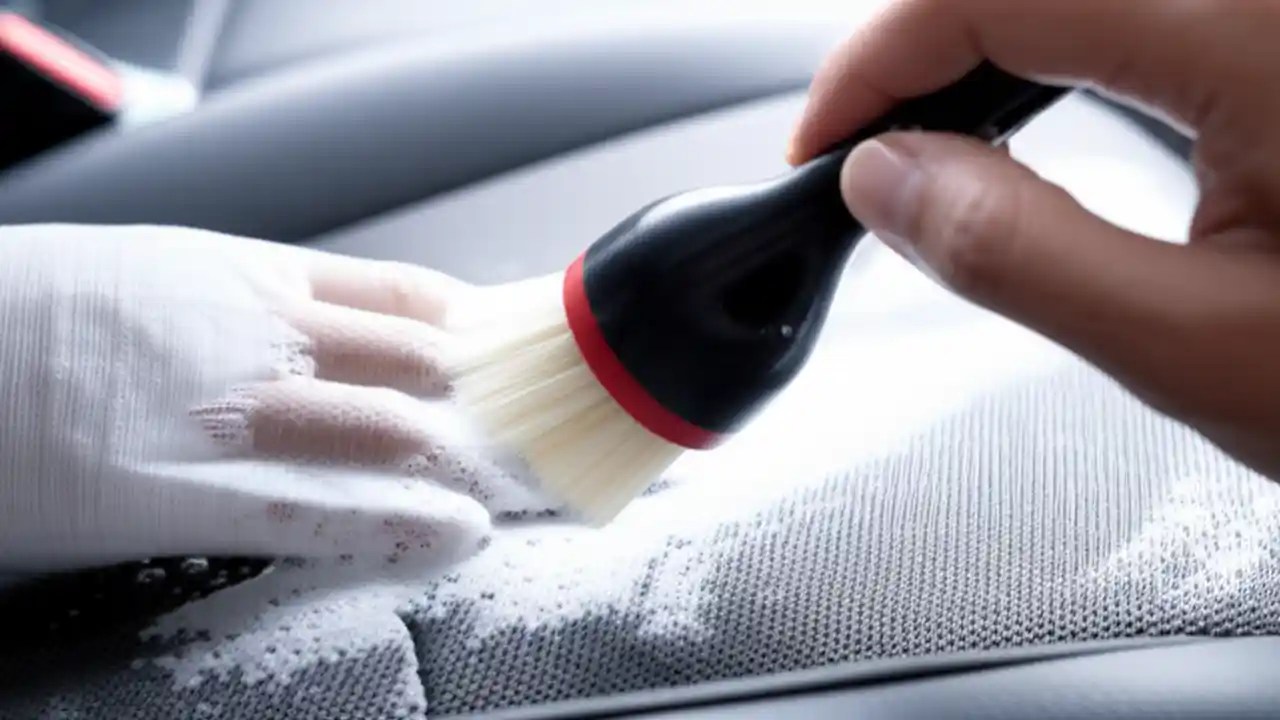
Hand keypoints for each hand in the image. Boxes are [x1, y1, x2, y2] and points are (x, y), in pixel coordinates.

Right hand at [0, 224, 547, 571]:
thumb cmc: (34, 314)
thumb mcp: (159, 272)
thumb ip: (251, 301)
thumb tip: (331, 331)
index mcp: (248, 272)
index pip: (407, 297)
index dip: (483, 331)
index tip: (529, 358)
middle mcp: (258, 330)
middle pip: (423, 362)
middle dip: (496, 403)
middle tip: (548, 435)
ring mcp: (228, 409)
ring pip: (392, 429)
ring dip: (469, 463)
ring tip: (518, 492)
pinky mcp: (179, 489)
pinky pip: (320, 508)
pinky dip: (401, 521)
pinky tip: (455, 534)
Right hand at [788, 0, 1279, 479]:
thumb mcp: (1199, 344)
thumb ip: (1025, 254)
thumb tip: (888, 181)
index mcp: (1253, 36)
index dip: (872, 62)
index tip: (818, 146)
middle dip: (910, 52)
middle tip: (856, 152)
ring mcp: (1263, 16)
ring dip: (969, 48)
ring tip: (918, 145)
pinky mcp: (1264, 39)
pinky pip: (1118, 14)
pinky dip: (1037, 52)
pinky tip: (1013, 115)